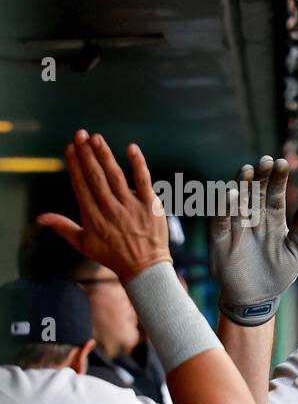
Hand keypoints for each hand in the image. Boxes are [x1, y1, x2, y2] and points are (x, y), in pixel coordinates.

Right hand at [39, 131, 170, 281]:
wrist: (145, 268)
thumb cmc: (112, 255)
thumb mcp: (84, 244)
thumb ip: (63, 227)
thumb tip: (40, 217)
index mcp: (93, 218)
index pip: (81, 186)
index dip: (75, 166)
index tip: (69, 148)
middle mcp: (111, 210)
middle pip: (96, 178)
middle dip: (86, 155)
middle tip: (80, 134)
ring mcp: (132, 207)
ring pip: (116, 177)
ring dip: (105, 156)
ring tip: (96, 138)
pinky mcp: (151, 206)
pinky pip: (144, 181)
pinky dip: (138, 164)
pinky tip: (131, 148)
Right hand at [210, 156, 297, 325]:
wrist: (259, 298)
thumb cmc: (280, 272)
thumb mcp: (297, 250)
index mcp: (272, 219)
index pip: (274, 194)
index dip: (277, 179)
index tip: (282, 163)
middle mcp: (253, 219)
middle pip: (255, 193)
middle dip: (260, 177)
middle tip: (266, 161)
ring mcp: (236, 228)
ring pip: (237, 202)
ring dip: (241, 186)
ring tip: (247, 171)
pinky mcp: (220, 241)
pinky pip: (220, 222)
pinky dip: (224, 209)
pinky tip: (230, 194)